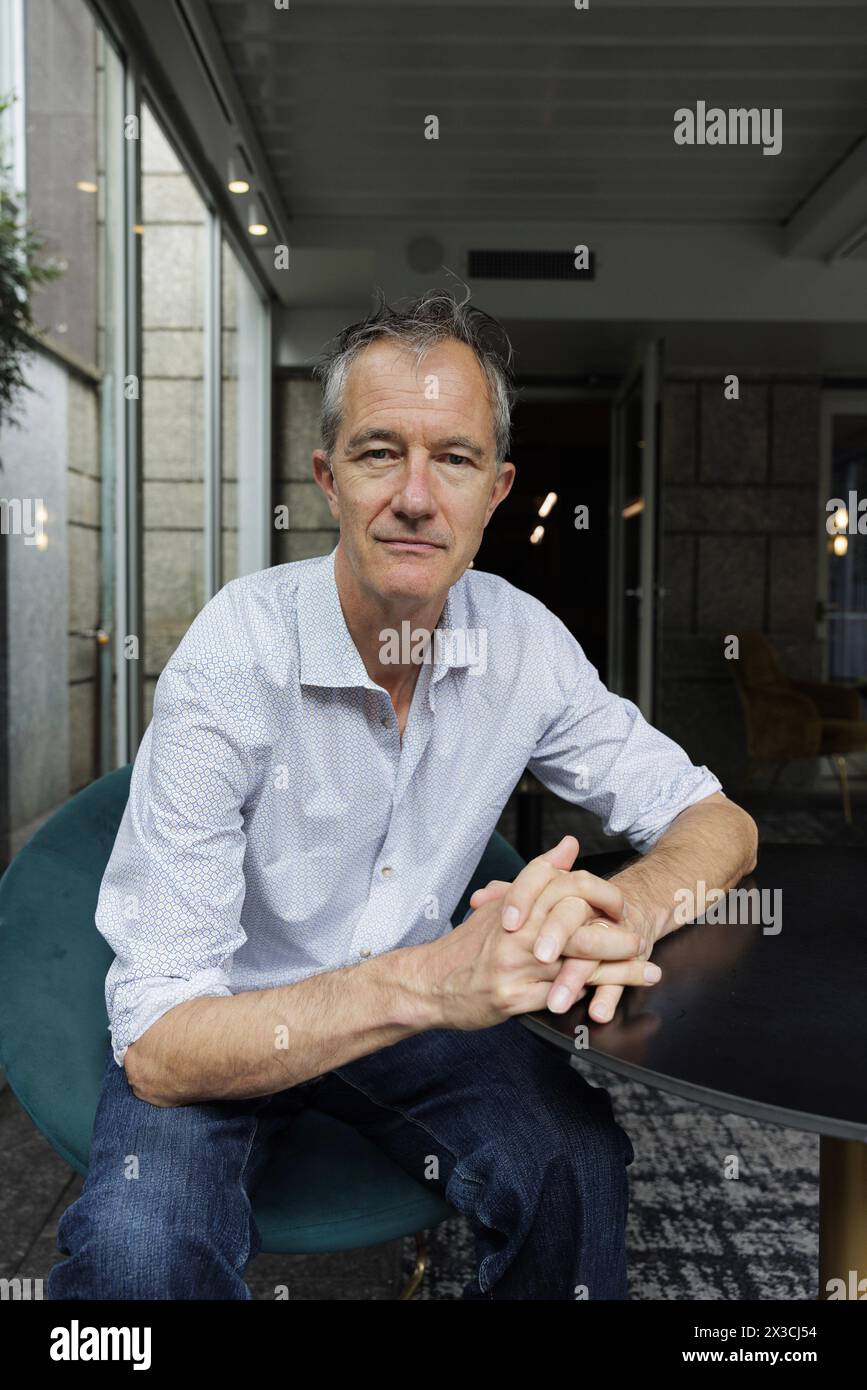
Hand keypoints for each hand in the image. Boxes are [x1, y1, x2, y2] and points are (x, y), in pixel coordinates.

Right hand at [422, 836, 625, 1030]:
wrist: (428, 985)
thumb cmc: (468, 947)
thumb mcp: (502, 905)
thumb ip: (538, 876)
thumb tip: (569, 845)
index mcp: (513, 903)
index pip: (557, 882)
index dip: (595, 890)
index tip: (619, 902)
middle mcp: (514, 930)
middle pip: (572, 917)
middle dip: (613, 927)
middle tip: (640, 931)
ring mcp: (515, 964)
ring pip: (574, 958)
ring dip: (617, 964)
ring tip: (646, 966)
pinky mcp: (514, 998)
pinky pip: (561, 992)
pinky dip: (592, 994)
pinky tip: (613, 997)